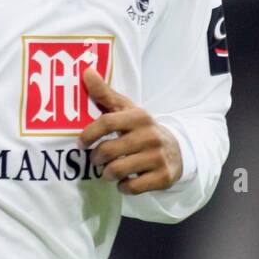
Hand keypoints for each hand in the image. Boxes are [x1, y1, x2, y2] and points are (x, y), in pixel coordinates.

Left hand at [78, 65, 181, 193]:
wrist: (177, 150)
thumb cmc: (141, 129)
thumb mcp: (127, 110)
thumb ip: (105, 93)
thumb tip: (86, 71)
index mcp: (139, 117)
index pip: (106, 122)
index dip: (88, 134)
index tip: (81, 143)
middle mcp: (150, 136)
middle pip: (108, 150)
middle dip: (96, 158)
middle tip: (97, 159)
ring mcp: (158, 157)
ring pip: (117, 171)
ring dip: (107, 173)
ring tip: (109, 170)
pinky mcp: (163, 177)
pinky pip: (132, 187)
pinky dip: (123, 187)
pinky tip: (125, 181)